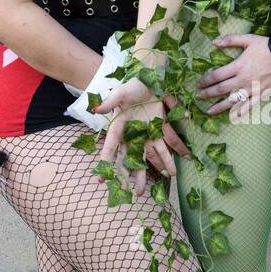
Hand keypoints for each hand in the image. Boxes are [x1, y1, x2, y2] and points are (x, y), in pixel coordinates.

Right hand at [93, 77, 188, 195]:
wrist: (150, 79)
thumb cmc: (133, 85)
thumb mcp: (121, 91)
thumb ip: (111, 100)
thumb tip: (96, 109)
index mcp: (120, 125)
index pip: (111, 144)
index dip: (107, 160)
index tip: (102, 177)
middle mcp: (133, 133)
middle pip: (132, 157)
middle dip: (134, 175)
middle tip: (135, 192)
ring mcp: (148, 133)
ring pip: (150, 155)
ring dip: (155, 168)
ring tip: (161, 180)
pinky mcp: (161, 129)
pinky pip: (165, 145)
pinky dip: (171, 155)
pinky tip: (174, 168)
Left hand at [197, 34, 270, 118]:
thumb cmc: (266, 47)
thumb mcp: (247, 39)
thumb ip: (230, 40)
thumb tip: (213, 42)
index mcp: (238, 66)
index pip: (216, 76)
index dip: (205, 81)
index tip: (197, 84)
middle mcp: (243, 80)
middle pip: (221, 89)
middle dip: (208, 94)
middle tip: (198, 97)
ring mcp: (252, 89)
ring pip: (232, 101)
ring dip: (219, 107)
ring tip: (208, 111)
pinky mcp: (261, 94)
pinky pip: (249, 106)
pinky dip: (241, 112)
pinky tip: (232, 117)